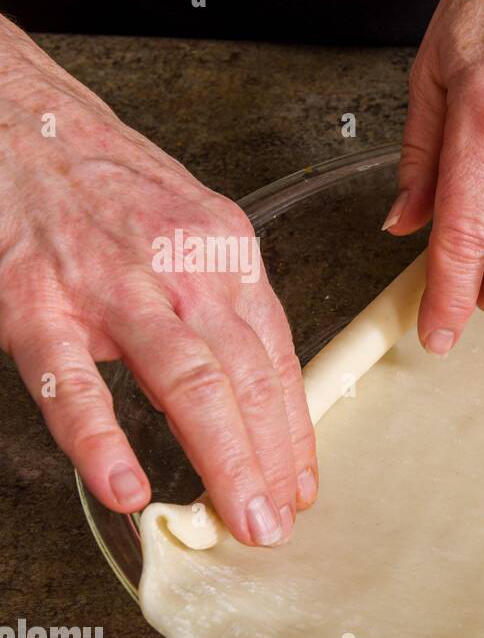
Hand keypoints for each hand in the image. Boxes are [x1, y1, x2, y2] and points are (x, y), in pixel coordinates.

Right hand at [0, 22, 315, 545]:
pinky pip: (74, 384)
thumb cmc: (105, 180)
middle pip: (246, 377)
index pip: (277, 358)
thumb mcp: (191, 228)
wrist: (18, 116)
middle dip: (270, 459)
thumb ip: (219, 303)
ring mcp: (111, 284)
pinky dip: (102, 441)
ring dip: (222, 459)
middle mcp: (183, 267)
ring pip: (189, 382)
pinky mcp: (37, 301)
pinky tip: (127, 487)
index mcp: (227, 253)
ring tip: (240, 517)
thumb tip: (248, 389)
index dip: (294, 429)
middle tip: (278, 521)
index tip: (301, 482)